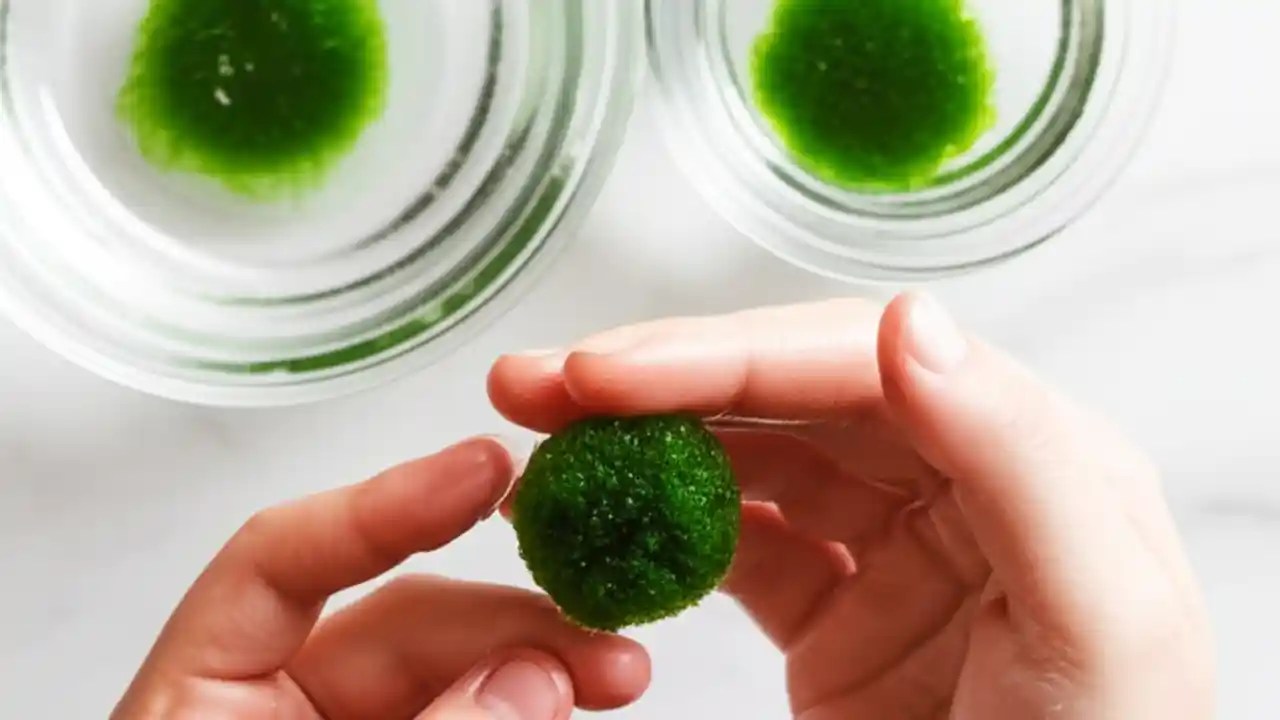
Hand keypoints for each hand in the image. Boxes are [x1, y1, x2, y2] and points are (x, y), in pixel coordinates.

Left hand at [114, 438, 648, 719]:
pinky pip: (477, 714)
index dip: (389, 501)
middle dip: (514, 611)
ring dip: (543, 660)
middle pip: (404, 613)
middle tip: (601, 625)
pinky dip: (531, 703)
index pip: (282, 555)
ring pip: (457, 668)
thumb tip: (534, 677)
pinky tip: (577, 697)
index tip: (484, 469)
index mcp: (200, 696)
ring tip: (616, 667)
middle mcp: (275, 703)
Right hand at [488, 294, 1214, 718]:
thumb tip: (909, 321)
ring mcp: (892, 545)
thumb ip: (1018, 458)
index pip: (862, 366)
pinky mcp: (838, 610)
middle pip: (790, 395)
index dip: (727, 356)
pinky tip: (609, 525)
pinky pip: (738, 546)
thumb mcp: (1097, 616)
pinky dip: (666, 532)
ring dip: (648, 444)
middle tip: (540, 384)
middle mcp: (959, 480)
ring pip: (751, 458)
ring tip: (549, 444)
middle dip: (657, 380)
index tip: (610, 373)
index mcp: (1036, 454)